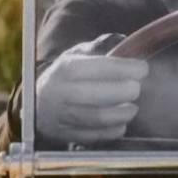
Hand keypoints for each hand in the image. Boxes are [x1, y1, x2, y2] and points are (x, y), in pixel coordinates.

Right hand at [34, 34, 148, 144]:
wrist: (35, 102)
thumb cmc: (64, 76)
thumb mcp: (74, 55)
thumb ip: (99, 48)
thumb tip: (123, 40)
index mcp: (65, 69)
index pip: (99, 68)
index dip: (125, 69)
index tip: (142, 69)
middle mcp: (61, 93)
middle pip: (99, 95)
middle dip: (125, 91)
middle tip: (136, 88)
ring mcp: (61, 116)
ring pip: (97, 118)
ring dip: (122, 114)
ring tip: (133, 107)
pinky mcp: (65, 135)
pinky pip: (94, 136)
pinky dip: (113, 131)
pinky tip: (121, 123)